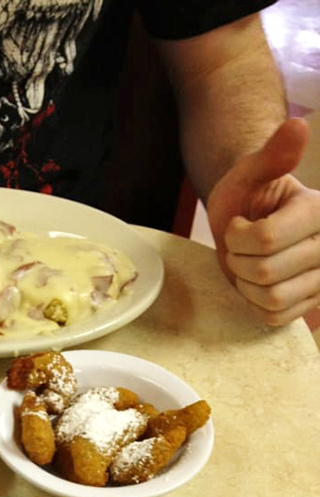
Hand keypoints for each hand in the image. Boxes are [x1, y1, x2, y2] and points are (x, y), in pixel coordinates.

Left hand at [207, 118, 319, 324]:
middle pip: (265, 271)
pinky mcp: (312, 304)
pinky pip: (274, 316)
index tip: (240, 224)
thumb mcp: (252, 170)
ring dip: (245, 283)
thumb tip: (297, 126)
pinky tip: (256, 283)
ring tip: (247, 263)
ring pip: (270, 298)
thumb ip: (273, 154)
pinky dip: (254, 303)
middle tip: (238, 245)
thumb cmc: (249, 193)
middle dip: (237, 259)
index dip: (237, 236)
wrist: (251, 218)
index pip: (265, 240)